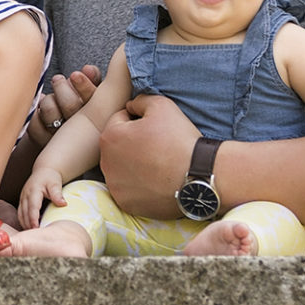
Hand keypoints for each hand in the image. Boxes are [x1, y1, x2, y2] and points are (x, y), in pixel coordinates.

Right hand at [18, 166, 67, 229]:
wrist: (43, 171)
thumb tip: (63, 204)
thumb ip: (57, 194)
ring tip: (33, 235)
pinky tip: (30, 228)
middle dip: (28, 225)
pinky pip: (20, 214)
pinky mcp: (22, 202)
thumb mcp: (55, 184)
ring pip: (20, 215)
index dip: (33, 219)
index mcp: (33, 191)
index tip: (36, 228)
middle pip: (24, 213)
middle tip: (35, 236)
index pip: (32, 207)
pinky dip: (24, 222)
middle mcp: (25, 195)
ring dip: (25, 224)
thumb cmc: (50, 178)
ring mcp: (22, 199)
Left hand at [31, 65, 99, 146]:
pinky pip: (35, 125)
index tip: (75, 75)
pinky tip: (39, 111)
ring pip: (51, 112)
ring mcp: (62, 140)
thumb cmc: (77, 105)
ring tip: (49, 97)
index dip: (84, 87)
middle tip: (57, 79)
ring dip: (47, 100)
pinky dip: (35, 114)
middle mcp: (81, 131)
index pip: (92, 100)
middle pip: (70, 105)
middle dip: (61, 87)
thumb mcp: (88, 92)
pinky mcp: (44, 144)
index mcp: (97, 115)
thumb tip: (89, 69)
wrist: (58, 136)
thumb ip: (92, 78)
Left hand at [98, 94, 200, 217]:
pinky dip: (139, 185)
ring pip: (122, 168)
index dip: (138, 120)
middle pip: (118, 146)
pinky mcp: (126, 204)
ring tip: (158, 164)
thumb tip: (130, 106)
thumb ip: (140, 101)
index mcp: (110, 137)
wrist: (198, 177)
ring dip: (134, 164)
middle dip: (132, 143)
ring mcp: (115, 186)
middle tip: (157, 146)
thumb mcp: (162, 105)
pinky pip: (129, 189)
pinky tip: (156, 181)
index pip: (119, 121)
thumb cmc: (179, 139)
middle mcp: (106, 163)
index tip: (155, 128)